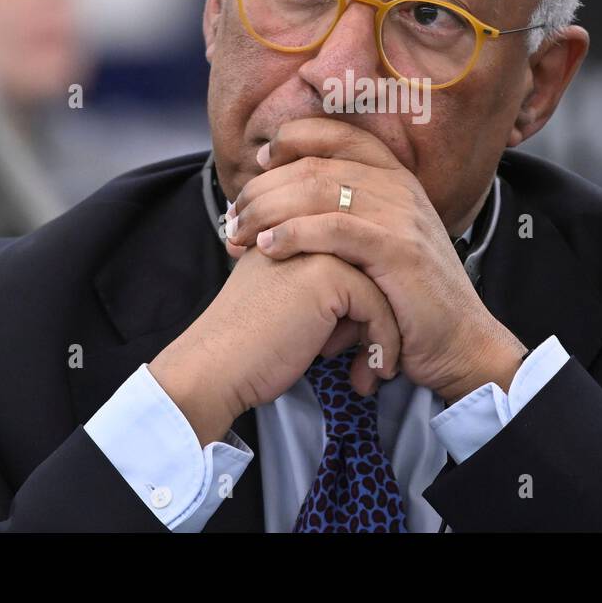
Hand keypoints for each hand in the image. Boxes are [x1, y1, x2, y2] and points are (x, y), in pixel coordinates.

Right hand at [149, 248, 399, 445]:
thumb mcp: (287, 305)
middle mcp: (305, 231)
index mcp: (290, 233)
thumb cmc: (247, 348)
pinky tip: (374, 371)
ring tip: (378, 368)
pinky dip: (384, 342)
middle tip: (378, 357)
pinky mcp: (328, 275)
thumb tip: (367, 307)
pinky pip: (378, 306)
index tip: (368, 343)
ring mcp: (317, 248)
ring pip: (382, 286)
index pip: (354, 257)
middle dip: (383, 315)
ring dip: (387, 332)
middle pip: (372, 268)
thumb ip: (321, 291)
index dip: (367, 303)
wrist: (214, 368)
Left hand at [225, 118, 526, 402]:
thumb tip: (289, 195)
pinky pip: (333, 229)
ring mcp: (401, 216)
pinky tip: (268, 248)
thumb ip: (347, 213)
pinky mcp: (397, 250)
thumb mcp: (382, 241)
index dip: (292, 140)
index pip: (337, 132)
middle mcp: (400, 187)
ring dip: (267, 210)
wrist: (460, 342)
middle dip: (264, 187)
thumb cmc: (410, 298)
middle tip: (233, 215)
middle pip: (315, 163)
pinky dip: (293, 234)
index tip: (260, 163)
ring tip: (239, 233)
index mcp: (396, 177)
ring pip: (317, 190)